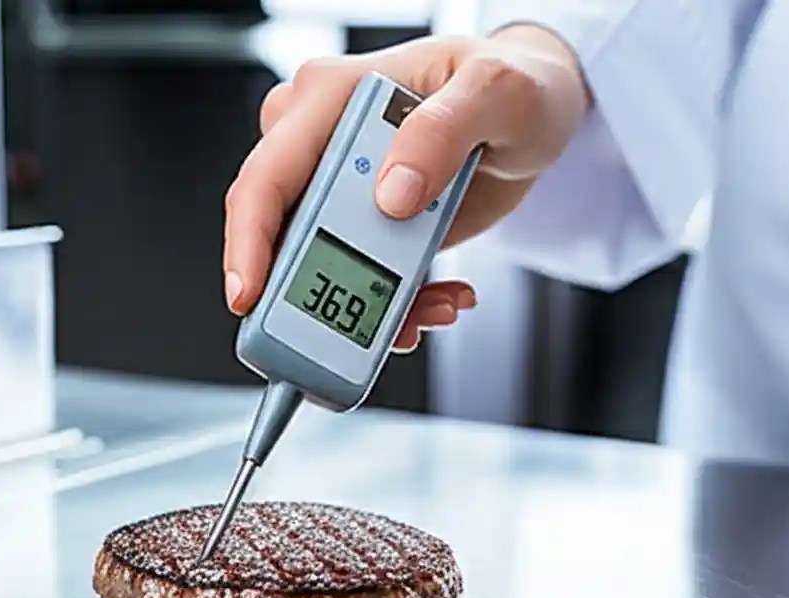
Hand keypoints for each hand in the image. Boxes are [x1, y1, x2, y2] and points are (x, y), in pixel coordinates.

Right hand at [223, 24, 589, 351]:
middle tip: (374, 322)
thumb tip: (393, 189)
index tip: (249, 294)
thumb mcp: (497, 92)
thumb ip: (443, 130)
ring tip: (434, 308)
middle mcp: (322, 140)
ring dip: (372, 308)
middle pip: (283, 234)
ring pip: (320, 269)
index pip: (268, 174)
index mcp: (333, 95)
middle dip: (318, 293)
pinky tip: (442, 296)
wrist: (539, 112)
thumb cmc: (515, 83)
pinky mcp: (366, 224)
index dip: (249, 240)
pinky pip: (360, 279)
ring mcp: (341, 186)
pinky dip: (398, 306)